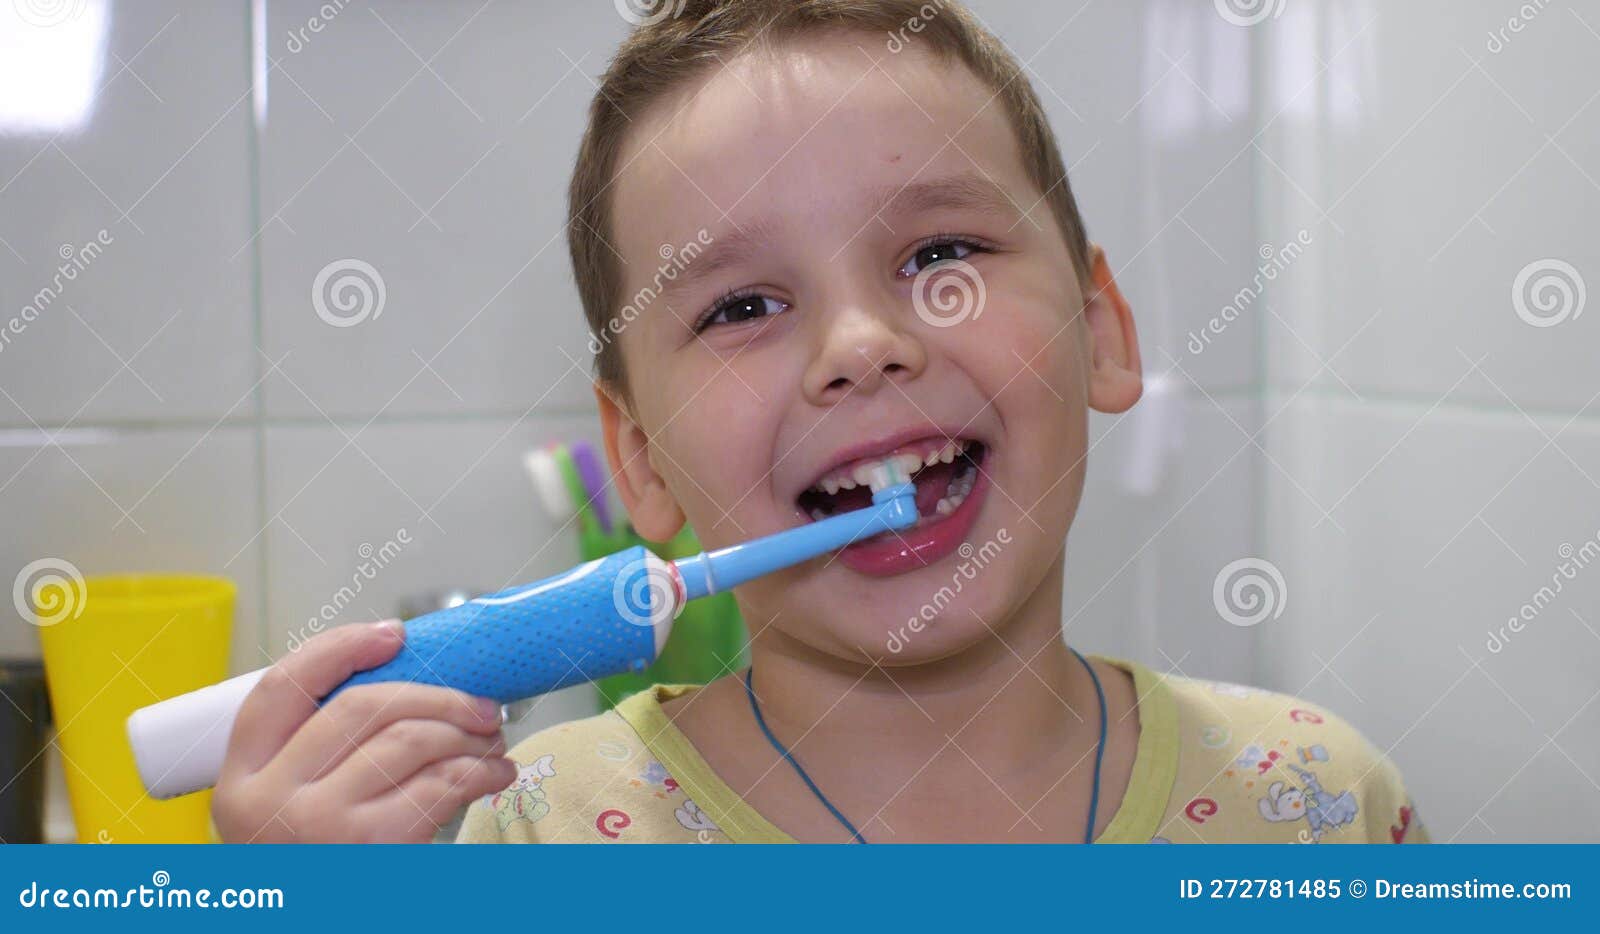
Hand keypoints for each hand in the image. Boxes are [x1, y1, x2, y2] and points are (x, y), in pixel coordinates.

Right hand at [212, 619, 516, 842]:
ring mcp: (318, 825)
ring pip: (408, 740)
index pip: (282, 685)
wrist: (314, 927)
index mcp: (239, 777)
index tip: (393, 634)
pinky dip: (479, 770)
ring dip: (465, 732)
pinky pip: (438, 785)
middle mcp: (268, 800)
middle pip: (362, 706)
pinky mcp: (370, 849)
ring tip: (491, 738)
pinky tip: (494, 772)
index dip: (340, 647)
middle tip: (477, 704)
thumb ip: (318, 755)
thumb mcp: (288, 810)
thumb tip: (405, 685)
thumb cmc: (316, 867)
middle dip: (433, 694)